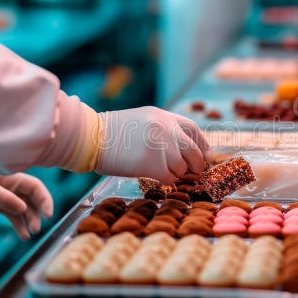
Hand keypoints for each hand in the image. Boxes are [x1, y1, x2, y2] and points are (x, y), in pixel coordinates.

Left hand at [0, 163, 53, 239]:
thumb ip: (3, 197)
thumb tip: (23, 208)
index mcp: (11, 177)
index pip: (35, 187)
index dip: (45, 200)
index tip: (48, 215)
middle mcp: (12, 186)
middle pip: (33, 199)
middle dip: (38, 213)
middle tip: (37, 228)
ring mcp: (5, 197)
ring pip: (24, 210)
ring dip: (30, 221)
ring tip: (31, 234)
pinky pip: (13, 216)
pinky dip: (19, 226)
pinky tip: (23, 236)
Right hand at [93, 107, 210, 184]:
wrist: (91, 137)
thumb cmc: (111, 133)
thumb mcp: (141, 120)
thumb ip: (162, 129)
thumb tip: (183, 149)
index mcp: (163, 116)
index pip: (193, 130)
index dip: (203, 145)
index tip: (207, 155)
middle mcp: (165, 128)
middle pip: (194, 151)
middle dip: (196, 164)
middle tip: (192, 172)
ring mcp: (160, 146)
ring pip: (183, 167)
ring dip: (176, 173)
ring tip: (162, 171)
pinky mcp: (151, 164)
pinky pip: (170, 178)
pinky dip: (165, 181)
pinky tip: (154, 177)